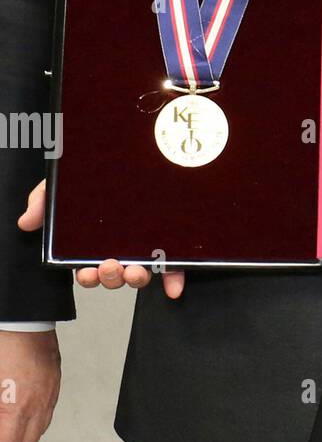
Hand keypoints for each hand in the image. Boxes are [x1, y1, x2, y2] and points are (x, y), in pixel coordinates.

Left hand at [0, 328, 60, 441]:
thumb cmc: (4, 345)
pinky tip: (20, 402)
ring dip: (23, 428)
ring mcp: (50, 391)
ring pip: (40, 427)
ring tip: (8, 417)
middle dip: (8, 440)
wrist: (24, 319)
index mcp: (19, 405)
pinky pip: (47, 409)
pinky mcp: (54, 380)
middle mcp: (39, 401)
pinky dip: (34, 413)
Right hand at [20, 176, 184, 297]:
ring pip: (141, 273)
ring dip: (137, 279)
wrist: (140, 154)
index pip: (89, 270)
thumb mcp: (68, 184)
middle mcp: (121, 248)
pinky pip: (173, 266)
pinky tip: (173, 288)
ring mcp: (145, 247)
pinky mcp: (170, 242)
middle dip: (111, 278)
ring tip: (135, 270)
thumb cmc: (100, 176)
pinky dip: (173, 280)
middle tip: (111, 267)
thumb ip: (44, 200)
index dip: (88, 277)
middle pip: (115, 275)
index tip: (87, 274)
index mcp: (95, 243)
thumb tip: (27, 221)